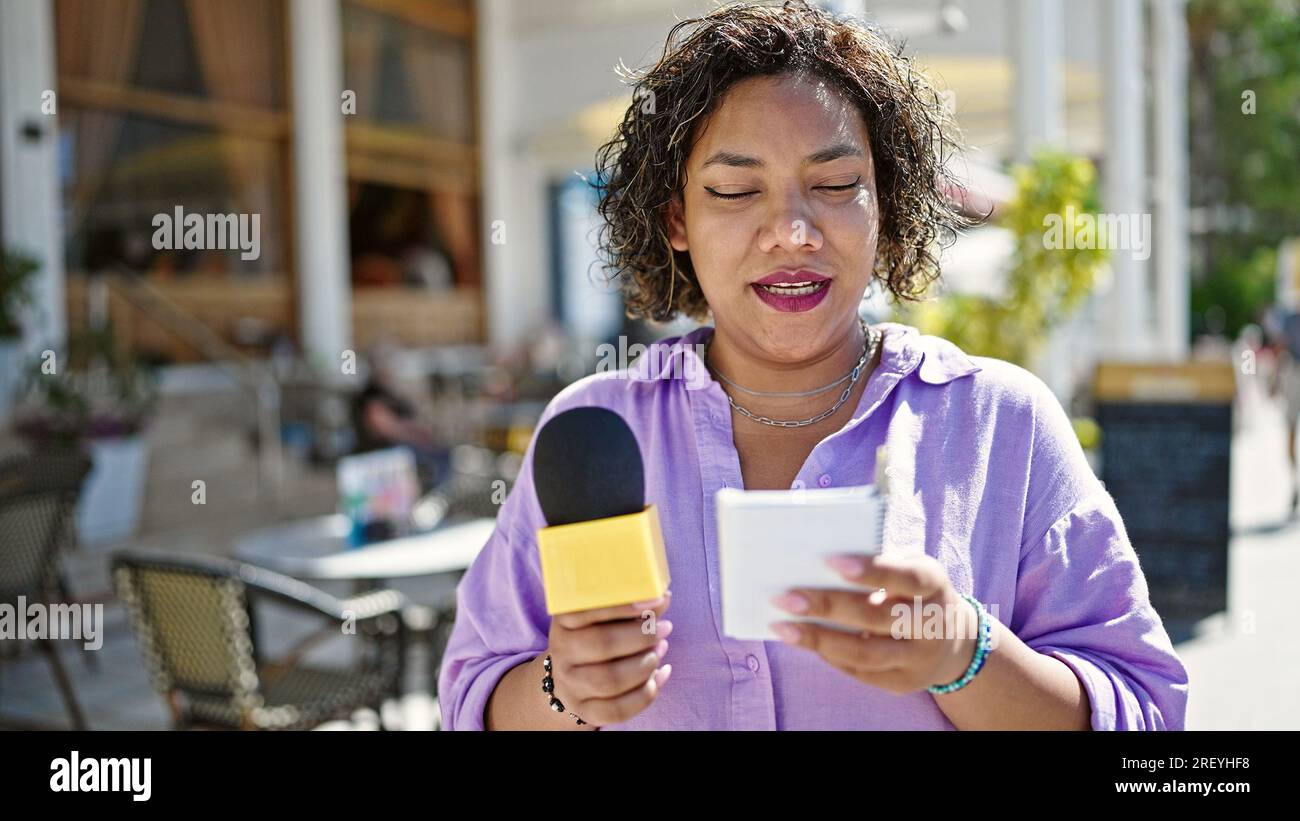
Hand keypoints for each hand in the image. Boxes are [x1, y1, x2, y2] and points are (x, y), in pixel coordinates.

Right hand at [544, 591, 673, 725]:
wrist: (571, 674)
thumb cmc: (596, 634)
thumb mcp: (603, 615)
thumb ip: (630, 606)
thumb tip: (662, 598)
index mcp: (564, 621)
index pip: (588, 611)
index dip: (625, 606)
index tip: (657, 599)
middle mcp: (562, 651)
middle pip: (603, 644)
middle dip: (642, 636)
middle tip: (664, 628)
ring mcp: (570, 684)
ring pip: (611, 680)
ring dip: (646, 664)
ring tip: (659, 650)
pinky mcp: (584, 710)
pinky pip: (618, 709)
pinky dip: (647, 693)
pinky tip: (662, 673)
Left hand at [769, 554, 977, 694]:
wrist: (951, 640)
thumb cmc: (912, 591)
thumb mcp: (908, 568)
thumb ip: (877, 563)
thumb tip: (818, 564)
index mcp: (934, 586)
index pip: (906, 578)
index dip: (871, 571)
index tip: (830, 561)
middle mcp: (933, 624)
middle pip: (878, 617)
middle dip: (828, 606)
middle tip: (786, 597)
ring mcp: (920, 659)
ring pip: (866, 653)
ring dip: (819, 640)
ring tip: (783, 627)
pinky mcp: (904, 683)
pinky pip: (860, 672)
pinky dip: (828, 654)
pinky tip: (802, 640)